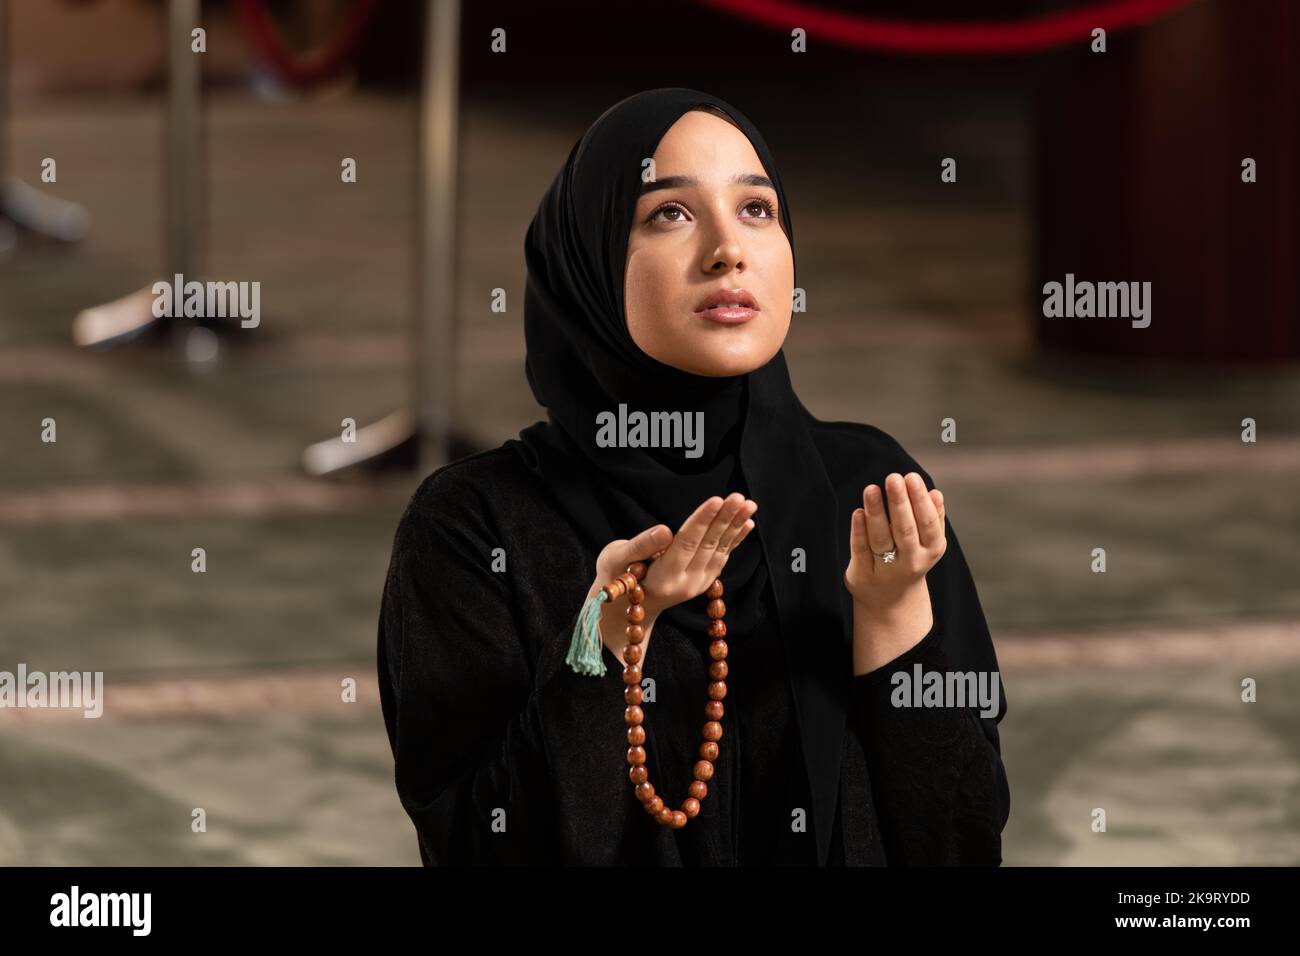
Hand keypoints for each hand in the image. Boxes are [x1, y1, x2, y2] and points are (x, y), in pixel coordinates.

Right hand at [589, 492, 756, 665]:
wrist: (628, 606)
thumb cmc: (615, 574)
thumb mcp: (616, 558)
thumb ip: (641, 545)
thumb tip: (665, 530)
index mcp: (662, 578)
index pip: (686, 544)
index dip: (702, 521)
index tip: (717, 499)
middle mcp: (685, 583)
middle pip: (708, 545)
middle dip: (725, 518)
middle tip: (739, 496)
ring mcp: (697, 583)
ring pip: (719, 550)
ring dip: (735, 525)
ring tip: (748, 504)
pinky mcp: (704, 580)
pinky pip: (722, 556)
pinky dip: (735, 538)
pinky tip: (746, 522)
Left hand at [845, 472, 944, 672]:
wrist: (891, 602)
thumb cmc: (910, 559)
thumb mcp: (928, 543)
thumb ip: (933, 518)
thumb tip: (935, 493)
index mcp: (931, 550)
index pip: (927, 523)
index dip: (919, 501)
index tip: (911, 477)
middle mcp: (910, 562)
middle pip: (905, 530)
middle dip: (899, 503)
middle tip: (893, 478)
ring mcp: (886, 571)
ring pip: (881, 540)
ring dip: (876, 513)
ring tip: (871, 489)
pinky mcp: (863, 575)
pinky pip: (860, 550)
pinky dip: (859, 531)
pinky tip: (858, 512)